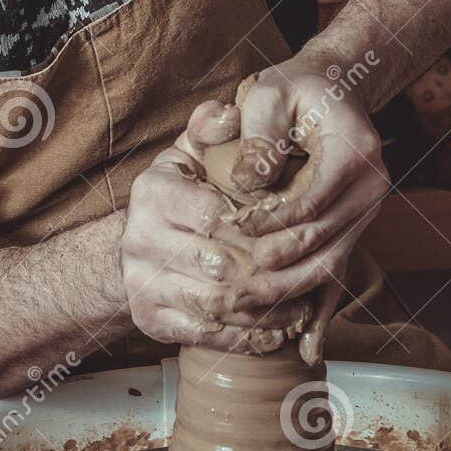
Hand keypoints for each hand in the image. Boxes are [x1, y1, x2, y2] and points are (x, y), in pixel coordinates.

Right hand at [121, 102, 313, 352]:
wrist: (137, 247)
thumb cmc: (181, 193)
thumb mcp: (192, 152)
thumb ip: (212, 126)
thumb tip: (232, 115)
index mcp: (152, 193)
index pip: (214, 214)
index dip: (261, 225)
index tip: (296, 226)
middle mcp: (139, 240)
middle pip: (220, 264)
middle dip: (273, 268)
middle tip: (314, 266)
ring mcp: (142, 285)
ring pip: (217, 304)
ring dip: (269, 305)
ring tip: (306, 297)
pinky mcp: (152, 322)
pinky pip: (208, 336)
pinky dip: (251, 335)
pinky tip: (283, 325)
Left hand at [215, 53, 389, 364]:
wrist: (332, 89)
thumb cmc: (293, 90)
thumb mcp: (269, 94)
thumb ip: (257, 134)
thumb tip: (247, 183)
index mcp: (354, 152)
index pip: (308, 202)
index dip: (268, 223)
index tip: (229, 232)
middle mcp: (370, 189)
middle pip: (321, 244)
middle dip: (274, 270)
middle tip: (229, 291)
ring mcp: (367, 213)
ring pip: (330, 267)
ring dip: (289, 295)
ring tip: (247, 314)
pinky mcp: (354, 229)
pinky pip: (340, 276)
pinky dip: (322, 314)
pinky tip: (305, 350)